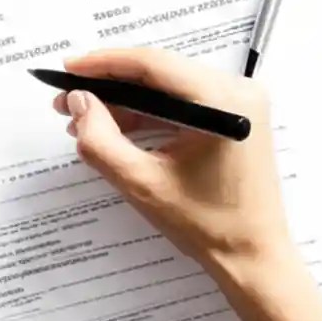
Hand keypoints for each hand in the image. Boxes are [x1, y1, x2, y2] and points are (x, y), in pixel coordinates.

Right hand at [54, 49, 321, 320]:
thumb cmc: (208, 226)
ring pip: (167, 86)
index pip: (153, 64)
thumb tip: (78, 101)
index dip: (104, 63)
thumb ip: (100, 139)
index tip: (69, 68)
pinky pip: (182, 102)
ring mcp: (239, 103)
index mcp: (222, 101)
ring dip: (125, 99)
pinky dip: (148, 112)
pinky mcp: (234, 117)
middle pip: (159, 72)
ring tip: (83, 116)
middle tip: (68, 97)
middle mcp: (237, 91)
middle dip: (109, 83)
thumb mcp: (141, 183)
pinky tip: (115, 126)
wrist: (254, 257)